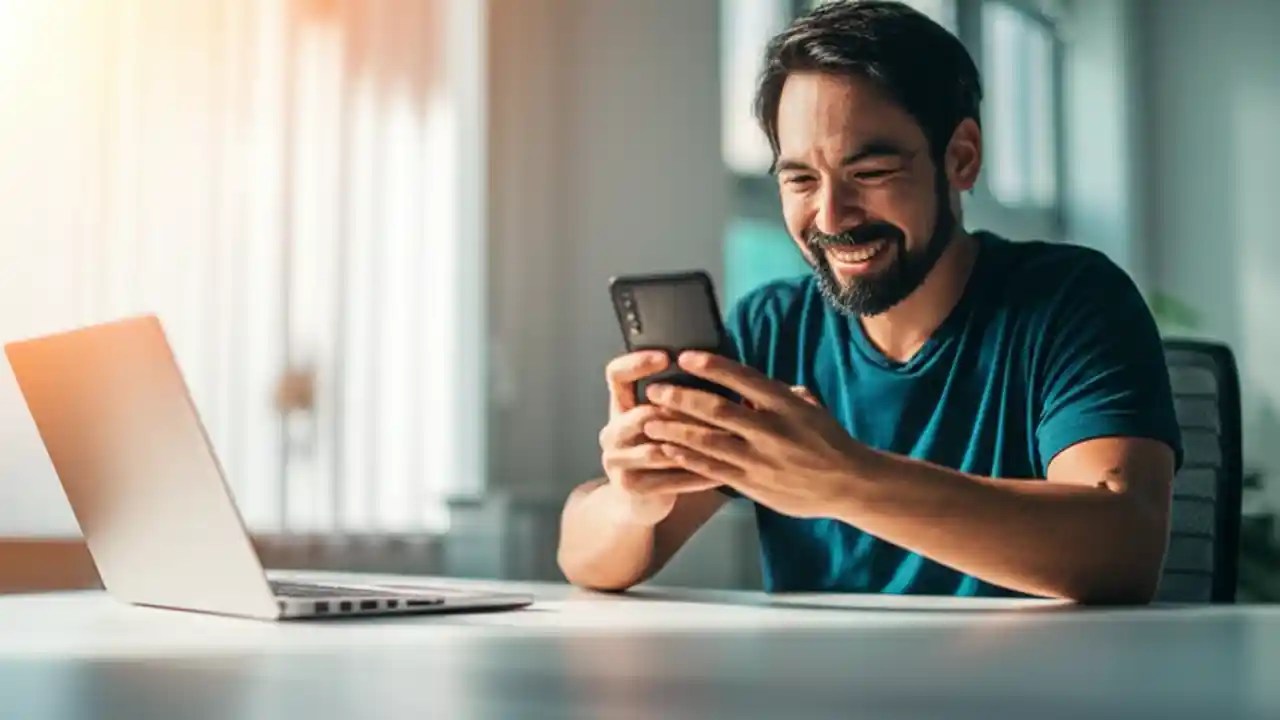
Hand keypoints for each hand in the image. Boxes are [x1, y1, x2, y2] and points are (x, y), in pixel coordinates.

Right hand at [599, 351, 722, 525]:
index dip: (637, 363)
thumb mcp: (661, 421)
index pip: (616, 375)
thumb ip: (676, 398)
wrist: (637, 501)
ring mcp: (616, 460)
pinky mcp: (630, 486)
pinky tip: (723, 473)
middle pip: (642, 414)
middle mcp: (612, 431)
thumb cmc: (660, 450)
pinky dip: (696, 477)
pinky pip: (668, 480)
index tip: (667, 357)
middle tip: (717, 409)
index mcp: (619, 406)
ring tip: (726, 442)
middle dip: (680, 413)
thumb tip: (716, 367)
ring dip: (693, 446)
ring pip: (657, 450)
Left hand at [641, 351, 875, 517]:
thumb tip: (751, 381)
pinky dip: (688, 459)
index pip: (744, 379)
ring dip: (675, 430)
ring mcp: (760, 460)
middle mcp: (771, 431)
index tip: (685, 356)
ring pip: (709, 442)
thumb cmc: (828, 440)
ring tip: (649, 421)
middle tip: (654, 390)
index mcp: (787, 405)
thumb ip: (779, 394)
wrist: (849, 484)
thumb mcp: (810, 407)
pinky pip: (713, 470)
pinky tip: (668, 450)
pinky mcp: (752, 484)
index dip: (712, 367)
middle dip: (681, 399)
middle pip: (717, 411)